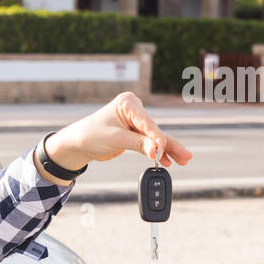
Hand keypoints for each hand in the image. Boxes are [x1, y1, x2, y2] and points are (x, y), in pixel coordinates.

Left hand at [47, 92, 193, 169]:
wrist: (78, 143)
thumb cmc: (91, 135)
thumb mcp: (115, 139)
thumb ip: (137, 144)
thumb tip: (156, 150)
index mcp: (128, 103)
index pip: (146, 122)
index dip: (156, 138)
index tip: (162, 150)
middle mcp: (134, 110)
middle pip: (154, 130)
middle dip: (169, 145)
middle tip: (185, 156)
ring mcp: (135, 122)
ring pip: (155, 138)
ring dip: (168, 150)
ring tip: (183, 160)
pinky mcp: (134, 133)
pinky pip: (149, 143)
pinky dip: (157, 152)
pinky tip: (168, 160)